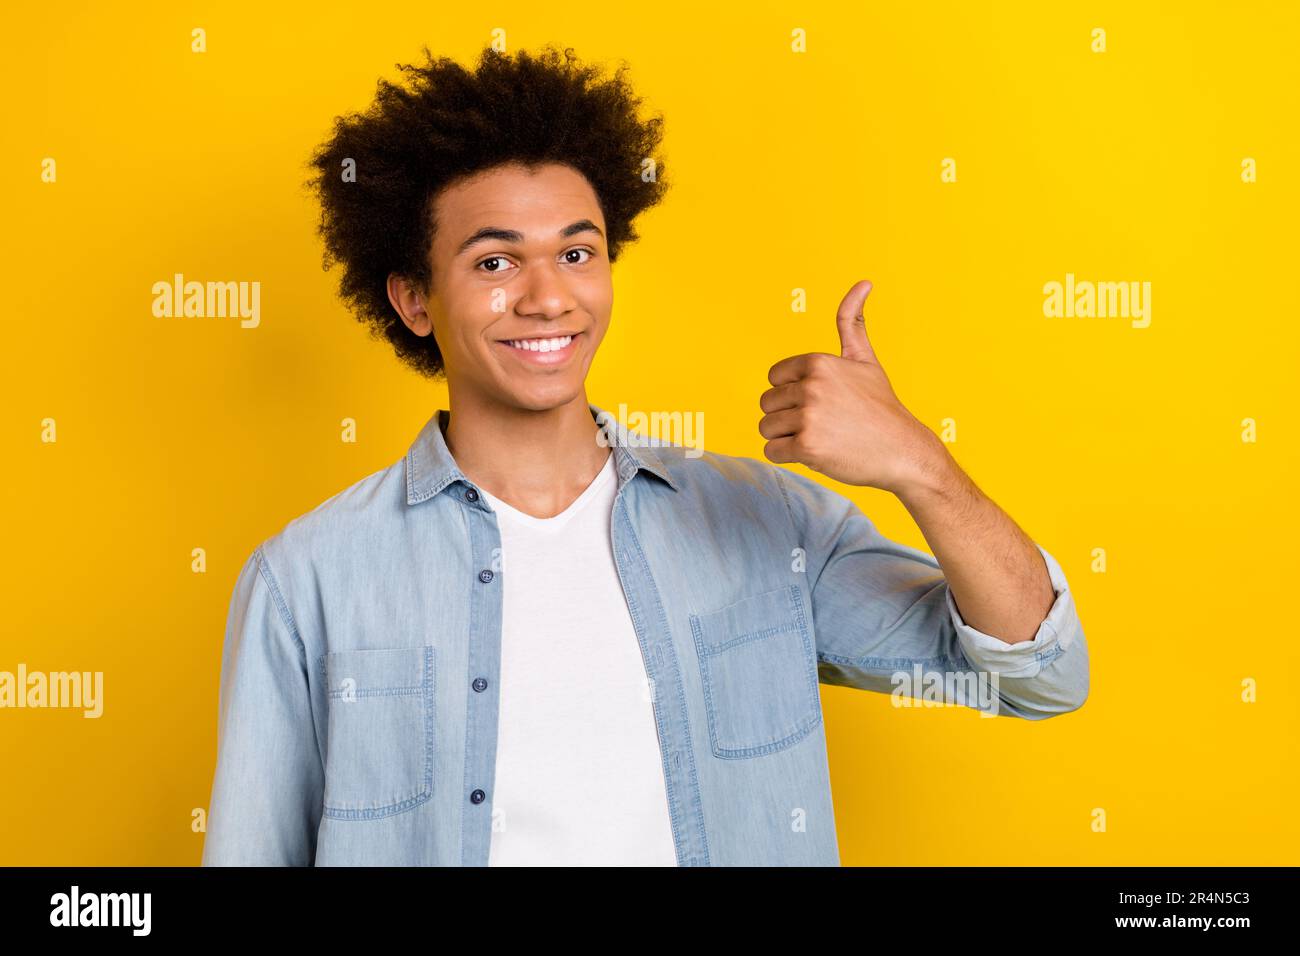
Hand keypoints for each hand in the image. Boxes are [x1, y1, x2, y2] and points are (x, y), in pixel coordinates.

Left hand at [759, 279, 951, 495]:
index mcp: (818, 362)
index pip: (774, 378)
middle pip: (767, 403)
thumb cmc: (881, 407)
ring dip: (786, 437)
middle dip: (787, 416)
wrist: (903, 451)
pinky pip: (772, 451)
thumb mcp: (866, 360)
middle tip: (822, 423)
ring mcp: (809, 416)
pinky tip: (816, 452)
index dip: (792, 393)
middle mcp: (812, 386)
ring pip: (766, 427)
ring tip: (819, 437)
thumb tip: (864, 282)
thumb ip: (852, 322)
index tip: (819, 401)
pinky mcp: (807, 446)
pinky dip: (788, 456)